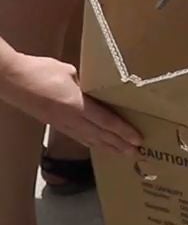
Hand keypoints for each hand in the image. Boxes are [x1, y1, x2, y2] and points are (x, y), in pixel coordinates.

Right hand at [0, 51, 141, 157]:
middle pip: (100, 135)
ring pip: (89, 139)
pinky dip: (91, 142)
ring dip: (107, 147)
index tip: (138, 139)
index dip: (123, 132)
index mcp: (76, 105)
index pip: (106, 121)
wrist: (11, 80)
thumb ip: (85, 84)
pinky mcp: (54, 124)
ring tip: (123, 153)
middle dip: (119, 145)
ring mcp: (61, 123)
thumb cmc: (40, 71)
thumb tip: (95, 90)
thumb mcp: (69, 72)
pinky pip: (78, 136)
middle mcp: (70, 118)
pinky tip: (98, 145)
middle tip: (137, 153)